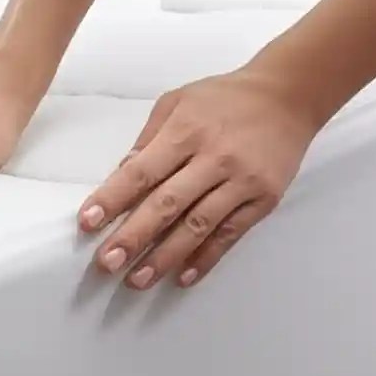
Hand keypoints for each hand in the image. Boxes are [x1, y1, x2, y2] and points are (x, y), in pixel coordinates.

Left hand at [78, 69, 325, 288]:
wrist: (288, 96)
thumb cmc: (223, 98)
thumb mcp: (178, 102)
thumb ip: (148, 138)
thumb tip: (120, 174)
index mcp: (185, 132)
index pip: (141, 172)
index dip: (112, 198)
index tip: (87, 223)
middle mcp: (214, 158)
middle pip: (167, 204)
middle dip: (133, 236)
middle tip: (107, 263)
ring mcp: (242, 181)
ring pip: (198, 225)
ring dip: (165, 257)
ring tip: (137, 280)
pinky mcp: (264, 199)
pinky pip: (230, 234)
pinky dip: (206, 258)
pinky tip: (182, 277)